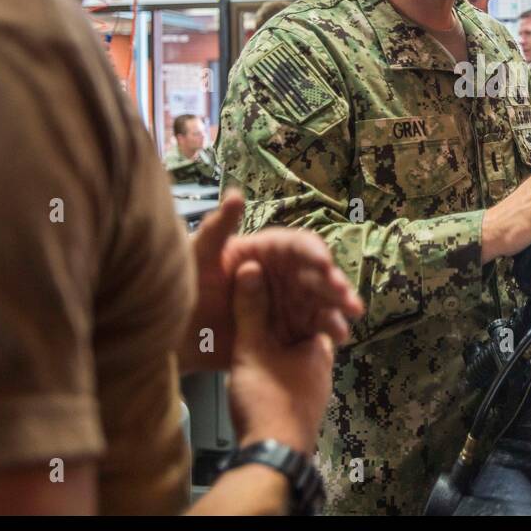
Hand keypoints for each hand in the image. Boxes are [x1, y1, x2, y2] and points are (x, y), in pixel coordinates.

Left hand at [186, 192, 362, 370]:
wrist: (179, 332)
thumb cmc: (187, 285)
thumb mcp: (199, 255)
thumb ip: (218, 228)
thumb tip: (236, 194)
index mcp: (269, 251)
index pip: (298, 246)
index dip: (313, 252)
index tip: (323, 262)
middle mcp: (286, 274)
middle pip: (318, 274)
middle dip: (334, 280)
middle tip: (343, 292)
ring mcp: (292, 303)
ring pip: (324, 299)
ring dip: (340, 303)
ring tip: (351, 312)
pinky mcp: (293, 329)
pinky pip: (317, 328)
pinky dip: (331, 329)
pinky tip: (339, 335)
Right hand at [227, 261, 335, 453]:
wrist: (273, 457)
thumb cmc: (269, 401)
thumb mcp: (253, 348)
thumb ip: (251, 308)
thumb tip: (249, 267)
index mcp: (319, 344)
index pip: (312, 306)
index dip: (291, 292)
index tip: (271, 282)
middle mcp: (323, 364)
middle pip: (302, 328)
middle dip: (282, 317)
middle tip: (256, 307)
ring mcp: (314, 387)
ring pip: (295, 353)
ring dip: (277, 343)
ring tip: (252, 337)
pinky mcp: (301, 404)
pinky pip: (289, 372)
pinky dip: (275, 363)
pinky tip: (257, 366)